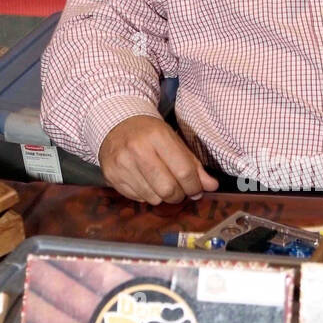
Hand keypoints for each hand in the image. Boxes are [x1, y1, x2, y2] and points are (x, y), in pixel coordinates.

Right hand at [99, 115, 217, 203]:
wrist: (117, 125)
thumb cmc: (150, 134)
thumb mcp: (174, 141)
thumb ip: (194, 165)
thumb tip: (212, 186)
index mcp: (157, 136)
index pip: (184, 171)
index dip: (194, 186)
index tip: (196, 190)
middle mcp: (137, 149)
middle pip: (168, 189)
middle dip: (179, 195)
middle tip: (180, 191)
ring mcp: (122, 164)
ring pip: (153, 197)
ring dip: (162, 196)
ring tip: (161, 184)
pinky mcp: (111, 175)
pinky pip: (138, 198)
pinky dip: (147, 195)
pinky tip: (145, 182)